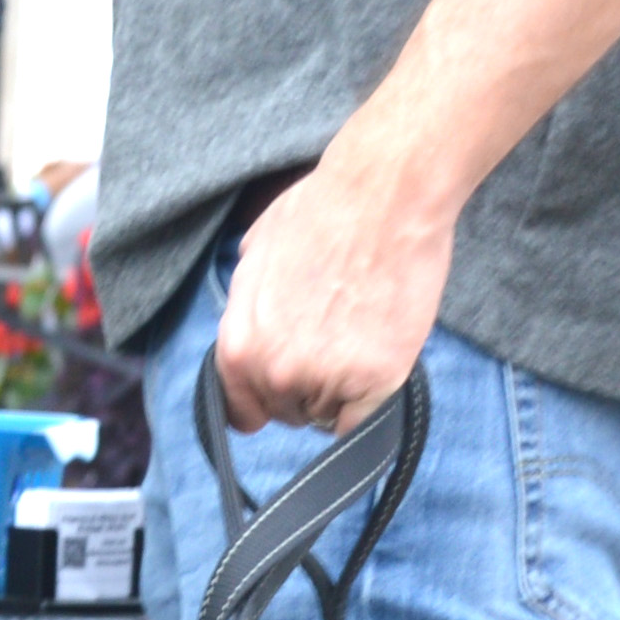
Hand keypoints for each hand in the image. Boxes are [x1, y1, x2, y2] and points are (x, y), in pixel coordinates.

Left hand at [211, 155, 451, 433]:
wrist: (383, 194)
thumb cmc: (322, 211)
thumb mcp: (254, 256)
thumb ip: (246, 307)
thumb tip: (250, 324)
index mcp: (237, 345)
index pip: (242, 411)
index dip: (265, 404)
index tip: (283, 397)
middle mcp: (272, 371)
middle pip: (289, 413)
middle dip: (309, 387)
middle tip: (337, 340)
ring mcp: (322, 380)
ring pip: (328, 415)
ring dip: (344, 389)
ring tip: (361, 335)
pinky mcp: (374, 381)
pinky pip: (364, 424)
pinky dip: (372, 403)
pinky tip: (380, 362)